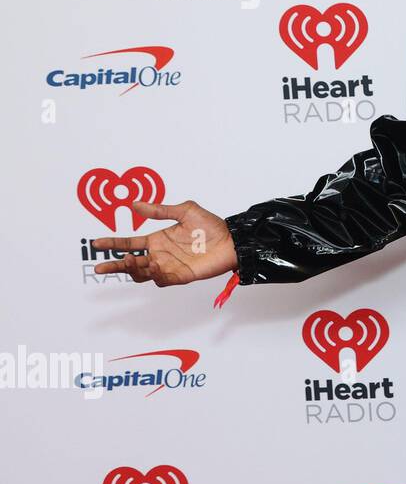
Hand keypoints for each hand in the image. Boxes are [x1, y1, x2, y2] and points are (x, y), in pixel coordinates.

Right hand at [90, 200, 237, 285]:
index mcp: (157, 239)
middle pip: (131, 263)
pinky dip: (155, 275)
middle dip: (115, 265)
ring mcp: (169, 266)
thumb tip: (135, 204)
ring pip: (143, 274)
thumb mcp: (185, 210)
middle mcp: (160, 254)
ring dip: (135, 269)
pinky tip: (154, 265)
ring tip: (133, 260)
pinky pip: (162, 280)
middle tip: (102, 267)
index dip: (113, 243)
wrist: (231, 240)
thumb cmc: (211, 225)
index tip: (97, 243)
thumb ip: (160, 210)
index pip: (129, 243)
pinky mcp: (181, 276)